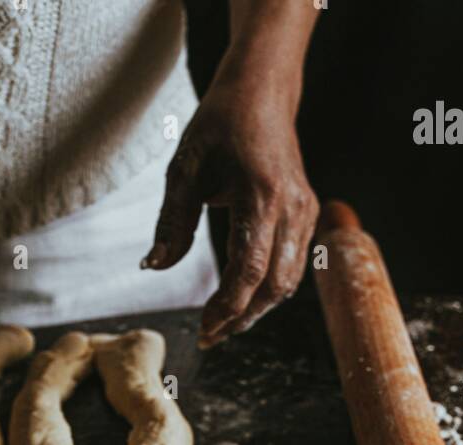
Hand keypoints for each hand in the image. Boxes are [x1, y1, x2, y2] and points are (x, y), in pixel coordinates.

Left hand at [143, 82, 317, 348]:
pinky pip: (294, 266)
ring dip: (257, 309)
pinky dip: (269, 289)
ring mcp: (305, 212)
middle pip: (275, 286)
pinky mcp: (307, 215)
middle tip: (210, 336)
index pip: (250, 271)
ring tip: (223, 322)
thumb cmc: (219, 124)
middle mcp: (292, 208)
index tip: (203, 330)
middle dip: (242, 318)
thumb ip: (171, 222)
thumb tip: (154, 267)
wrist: (263, 91)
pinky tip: (243, 297)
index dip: (227, 308)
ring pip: (289, 282)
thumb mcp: (184, 167)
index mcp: (261, 195)